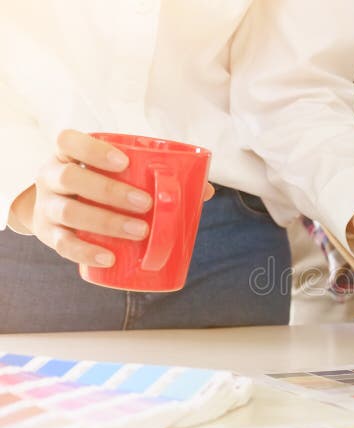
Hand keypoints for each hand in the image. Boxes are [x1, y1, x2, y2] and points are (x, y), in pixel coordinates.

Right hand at [9, 129, 213, 266]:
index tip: (124, 162)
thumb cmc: (100, 187)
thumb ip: (155, 177)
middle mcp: (51, 176)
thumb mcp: (117, 176)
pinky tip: (109, 258)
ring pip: (69, 211)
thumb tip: (206, 190)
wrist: (59, 213)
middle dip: (110, 192)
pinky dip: (86, 252)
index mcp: (68, 154)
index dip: (93, 149)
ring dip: (106, 222)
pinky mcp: (48, 235)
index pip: (69, 141)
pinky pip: (63, 245)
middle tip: (145, 204)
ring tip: (139, 232)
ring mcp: (46, 206)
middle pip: (71, 178)